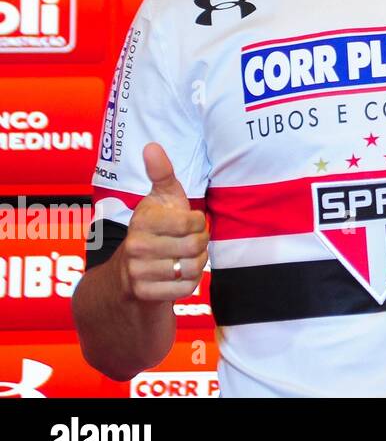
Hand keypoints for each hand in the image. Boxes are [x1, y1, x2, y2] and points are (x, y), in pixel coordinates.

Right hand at [117, 142, 208, 303]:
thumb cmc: (155, 228)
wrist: (128, 274)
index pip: (193, 222)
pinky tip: (179, 275)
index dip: (199, 222)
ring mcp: (138, 272)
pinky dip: (189, 282)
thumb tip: (152, 146)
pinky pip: (186, 289)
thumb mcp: (159, 198)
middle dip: (200, 244)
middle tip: (192, 242)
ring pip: (192, 269)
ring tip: (186, 257)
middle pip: (195, 246)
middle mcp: (136, 247)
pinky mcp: (145, 294)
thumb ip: (161, 173)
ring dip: (197, 263)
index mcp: (142, 221)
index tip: (191, 222)